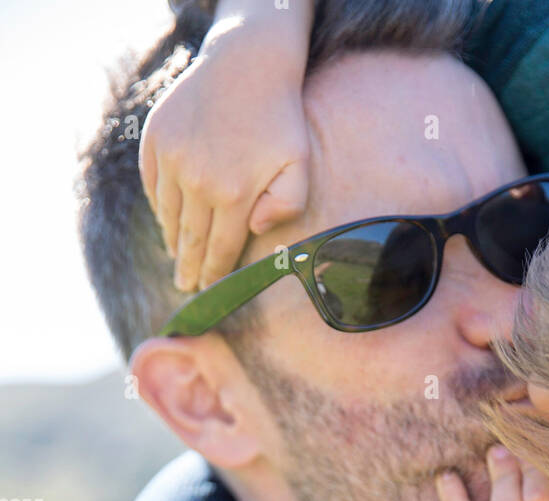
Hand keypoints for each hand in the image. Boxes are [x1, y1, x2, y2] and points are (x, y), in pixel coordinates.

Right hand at [139, 5, 313, 290]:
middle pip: (189, 240)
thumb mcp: (299, 165)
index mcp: (232, 195)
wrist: (246, 62)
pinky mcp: (155, 139)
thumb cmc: (280, 119)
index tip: (207, 294)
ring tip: (177, 256)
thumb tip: (256, 230)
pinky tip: (167, 219)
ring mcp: (171, 159)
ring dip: (172, 240)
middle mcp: (196, 180)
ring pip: (167, 215)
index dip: (213, 277)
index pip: (219, 250)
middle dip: (187, 268)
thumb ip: (287, 206)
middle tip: (184, 288)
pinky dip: (159, 206)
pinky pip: (152, 186)